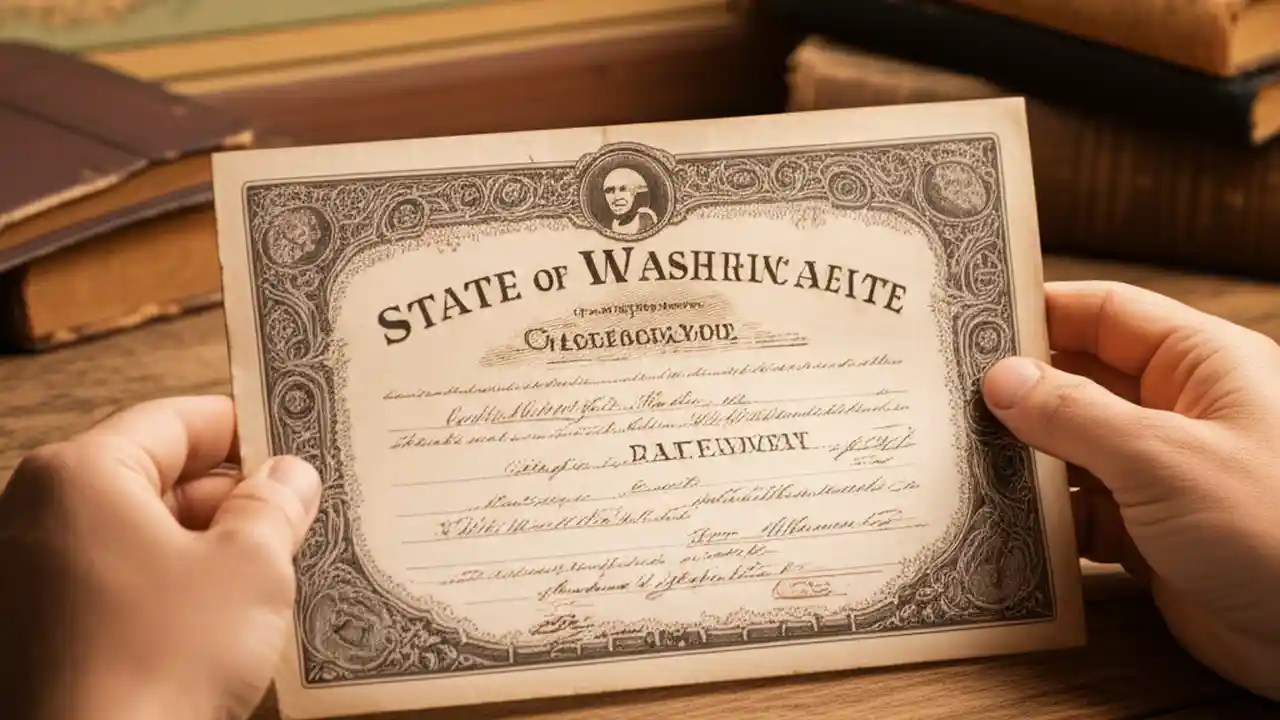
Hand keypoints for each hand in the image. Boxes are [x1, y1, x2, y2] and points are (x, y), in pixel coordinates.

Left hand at [0, 396, 319, 719]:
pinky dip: (165, 588)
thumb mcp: (248, 569)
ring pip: (133, 535)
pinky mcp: (31, 634)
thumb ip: (274, 507)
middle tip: (296, 514)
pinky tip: (219, 619)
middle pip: (150, 478)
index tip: (294, 442)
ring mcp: (24, 578)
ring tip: (270, 570)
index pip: (175, 421)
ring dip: (202, 547)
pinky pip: (111, 585)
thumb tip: (288, 476)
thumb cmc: (158, 664)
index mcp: (77, 476)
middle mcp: (31, 515)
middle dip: (229, 496)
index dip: (245, 428)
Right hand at [982, 281, 1279, 699]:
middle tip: (944, 394)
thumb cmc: (1275, 527)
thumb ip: (1074, 414)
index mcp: (1201, 365)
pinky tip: (1000, 519)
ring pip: (1073, 449)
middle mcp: (1180, 412)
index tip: (971, 318)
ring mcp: (1164, 475)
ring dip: (1023, 458)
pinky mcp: (1152, 536)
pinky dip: (1042, 518)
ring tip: (957, 455)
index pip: (1106, 314)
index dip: (1041, 310)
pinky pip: (1081, 513)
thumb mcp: (1163, 458)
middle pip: (1080, 380)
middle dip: (1018, 389)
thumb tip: (1002, 379)